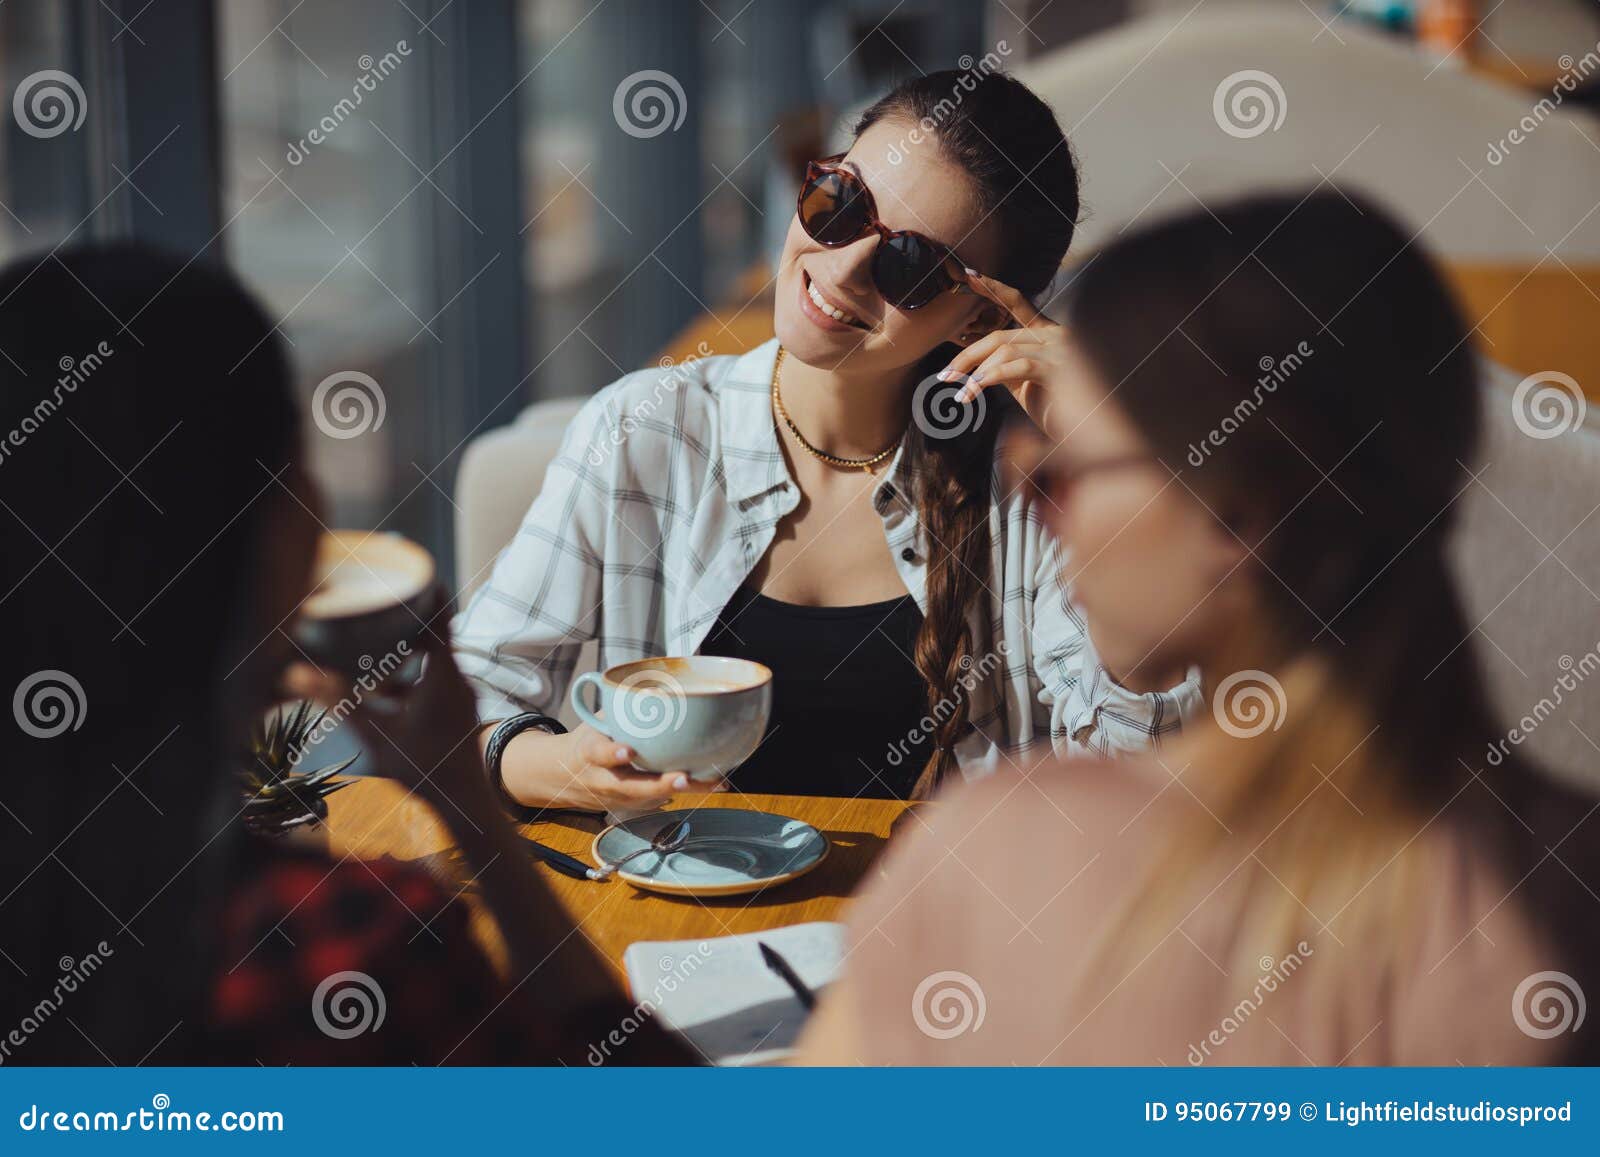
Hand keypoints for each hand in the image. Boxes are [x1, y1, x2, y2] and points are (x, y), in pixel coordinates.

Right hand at [282, 603, 484, 798]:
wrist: (463, 802)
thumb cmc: (422, 768)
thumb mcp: (374, 733)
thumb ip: (339, 701)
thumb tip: (302, 676)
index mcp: (443, 678)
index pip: (440, 624)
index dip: (431, 598)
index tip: (424, 573)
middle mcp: (459, 682)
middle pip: (434, 642)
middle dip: (407, 631)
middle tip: (383, 618)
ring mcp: (463, 697)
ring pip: (434, 666)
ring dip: (408, 662)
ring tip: (378, 660)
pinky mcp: (461, 711)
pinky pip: (437, 684)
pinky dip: (415, 682)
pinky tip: (387, 696)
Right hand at [503, 723, 725, 812]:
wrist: (563, 778)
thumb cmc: (590, 740)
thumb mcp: (597, 720)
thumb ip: (621, 704)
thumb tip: (656, 675)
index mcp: (590, 753)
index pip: (598, 753)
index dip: (613, 753)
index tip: (628, 751)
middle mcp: (603, 780)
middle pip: (630, 788)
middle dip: (659, 784)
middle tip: (683, 777)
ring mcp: (618, 798)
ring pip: (650, 799)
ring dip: (683, 791)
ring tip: (713, 782)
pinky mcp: (632, 806)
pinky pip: (660, 801)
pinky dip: (686, 793)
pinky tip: (712, 781)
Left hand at [938, 270, 1074, 438]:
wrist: (1089, 435)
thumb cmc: (1058, 413)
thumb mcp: (1026, 386)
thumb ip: (1007, 369)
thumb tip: (980, 367)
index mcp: (1049, 335)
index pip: (1017, 302)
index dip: (992, 287)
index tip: (968, 275)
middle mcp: (1057, 335)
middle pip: (1001, 335)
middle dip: (968, 354)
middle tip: (945, 374)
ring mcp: (1062, 349)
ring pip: (1006, 349)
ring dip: (976, 371)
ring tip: (960, 392)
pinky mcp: (1062, 368)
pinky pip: (1019, 366)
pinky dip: (990, 378)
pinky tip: (974, 391)